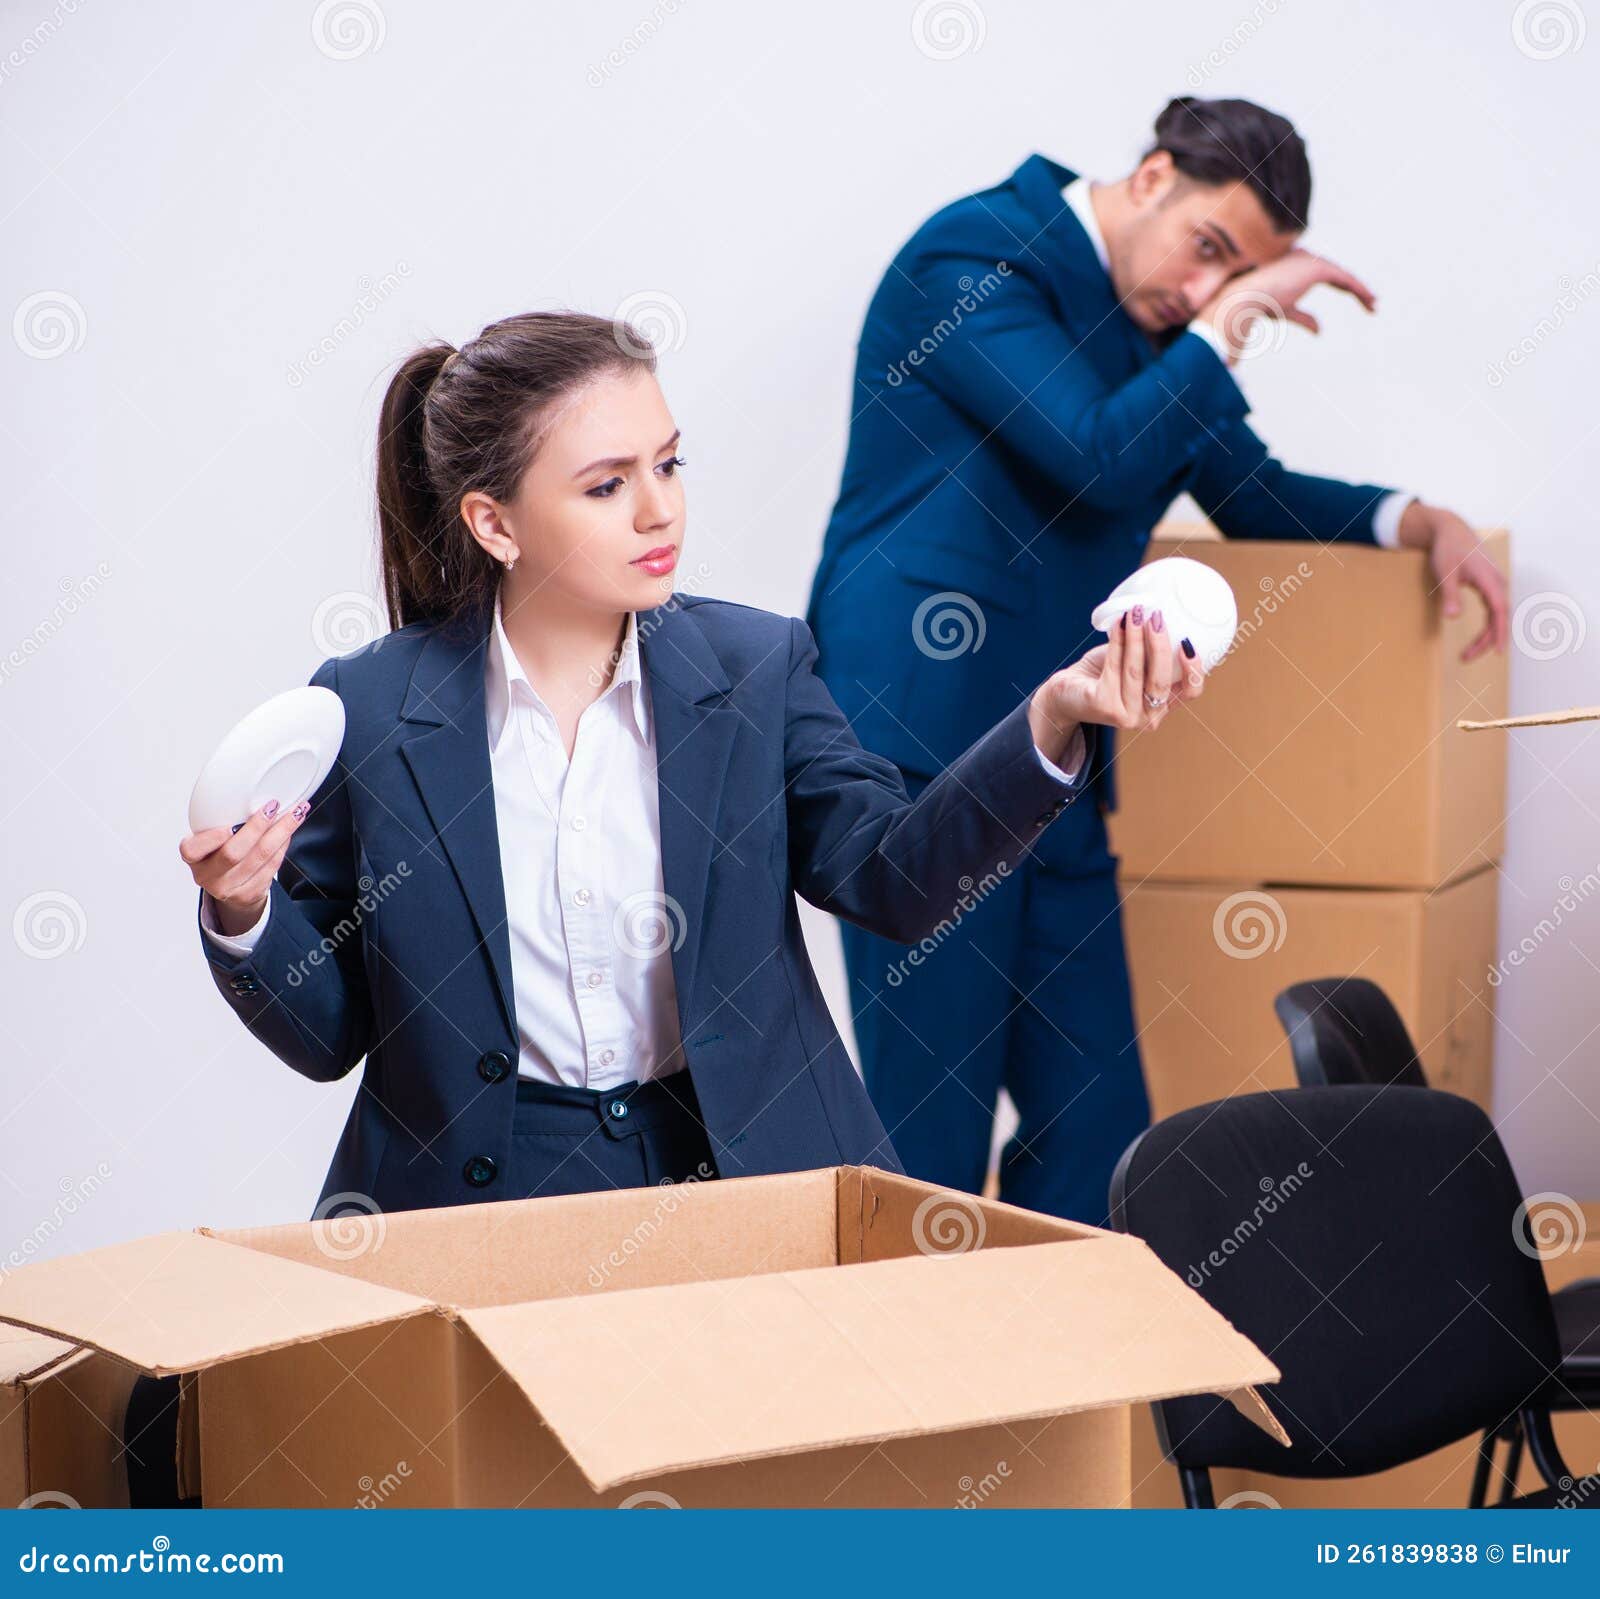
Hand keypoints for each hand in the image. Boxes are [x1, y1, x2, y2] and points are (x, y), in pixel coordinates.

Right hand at [180, 799, 309, 934]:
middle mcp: (207, 876)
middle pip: (233, 853)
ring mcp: (228, 888)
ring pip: (260, 858)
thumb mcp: (211, 837)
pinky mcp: (249, 895)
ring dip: (281, 832)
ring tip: (295, 813)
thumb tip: (252, 794)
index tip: (228, 826)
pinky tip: (289, 832)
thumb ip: (220, 821)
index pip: (192, 850)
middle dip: (257, 827)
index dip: (210, 839)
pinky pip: (272, 867)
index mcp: (193, 857)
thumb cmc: (221, 852)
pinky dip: (283, 846)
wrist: (231, 885)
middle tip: (273, 806)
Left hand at [1028, 607, 1206, 762]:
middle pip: (1162, 680)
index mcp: (1163, 706)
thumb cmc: (1104, 675)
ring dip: (1136, 637)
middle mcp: (1149, 717)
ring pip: (1137, 671)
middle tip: (1156, 617)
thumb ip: (1150, 651)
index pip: (1191, 692)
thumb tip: (1159, 614)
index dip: (1194, 669)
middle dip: (1160, 644)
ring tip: (1135, 613)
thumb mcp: (1135, 662)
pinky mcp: (1105, 706)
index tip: (1188, 642)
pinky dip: (1117, 641)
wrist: (1067, 693)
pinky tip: (1118, 623)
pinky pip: (1114, 666)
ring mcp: (1127, 716)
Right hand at [1197, 247, 1376, 356]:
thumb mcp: (1286, 312)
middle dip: (1356, 289)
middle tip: (1372, 303)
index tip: (1358, 300)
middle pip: (1338, 274)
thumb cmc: (1258, 306)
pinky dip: (1358, 290)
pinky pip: (1345, 279)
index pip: (1326, 275)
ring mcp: (1311, 261)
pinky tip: (1369, 300)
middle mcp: (1305, 259)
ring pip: (1344, 276)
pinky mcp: (1318, 269)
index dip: (1343, 287)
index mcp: (1295, 265)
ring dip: (1360, 291)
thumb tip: (1320, 330)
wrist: (1246, 298)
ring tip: (1373, 305)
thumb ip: (1305, 317)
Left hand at [1396, 501, 1508, 661]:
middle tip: (1466, 658)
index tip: (1497, 652)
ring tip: (1467, 654)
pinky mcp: (1489, 585)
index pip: (1499, 611)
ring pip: (1497, 615)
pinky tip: (1479, 638)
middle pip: (1499, 617)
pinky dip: (1488, 625)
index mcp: (1490, 579)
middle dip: (1487, 640)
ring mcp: (1495, 584)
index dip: (1498, 632)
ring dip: (1486, 635)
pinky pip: (1493, 610)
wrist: (1451, 530)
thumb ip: (1450, 594)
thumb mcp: (1445, 573)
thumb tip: (1453, 618)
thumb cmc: (1448, 550)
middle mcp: (1498, 582)